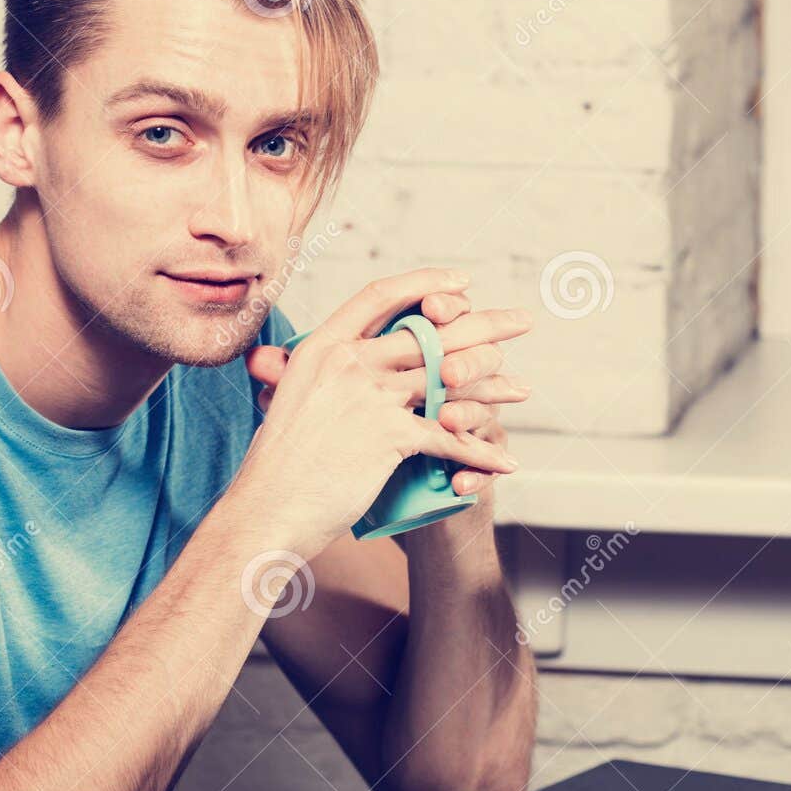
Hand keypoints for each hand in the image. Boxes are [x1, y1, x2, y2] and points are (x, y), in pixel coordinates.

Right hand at [233, 269, 528, 558]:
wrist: (268, 507)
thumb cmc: (276, 463)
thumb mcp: (282, 401)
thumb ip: (292, 374)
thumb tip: (276, 361)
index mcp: (322, 345)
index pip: (381, 295)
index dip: (426, 283)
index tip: (462, 282)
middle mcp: (348, 360)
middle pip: (429, 331)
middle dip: (484, 324)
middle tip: (520, 321)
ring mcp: (370, 395)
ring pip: (448, 377)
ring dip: (494, 385)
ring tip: (522, 390)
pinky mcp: (388, 435)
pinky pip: (449, 437)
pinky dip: (481, 452)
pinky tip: (505, 460)